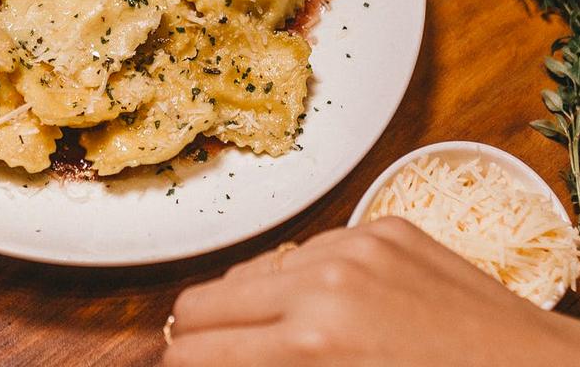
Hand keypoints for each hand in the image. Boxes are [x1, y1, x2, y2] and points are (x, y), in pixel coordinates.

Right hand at [161, 217, 579, 366]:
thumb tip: (215, 362)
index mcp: (314, 342)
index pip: (194, 351)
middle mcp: (325, 281)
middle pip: (202, 303)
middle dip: (199, 342)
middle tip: (215, 364)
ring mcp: (355, 245)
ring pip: (250, 272)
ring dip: (247, 310)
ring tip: (271, 345)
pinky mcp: (384, 226)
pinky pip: (305, 251)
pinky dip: (300, 283)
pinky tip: (328, 315)